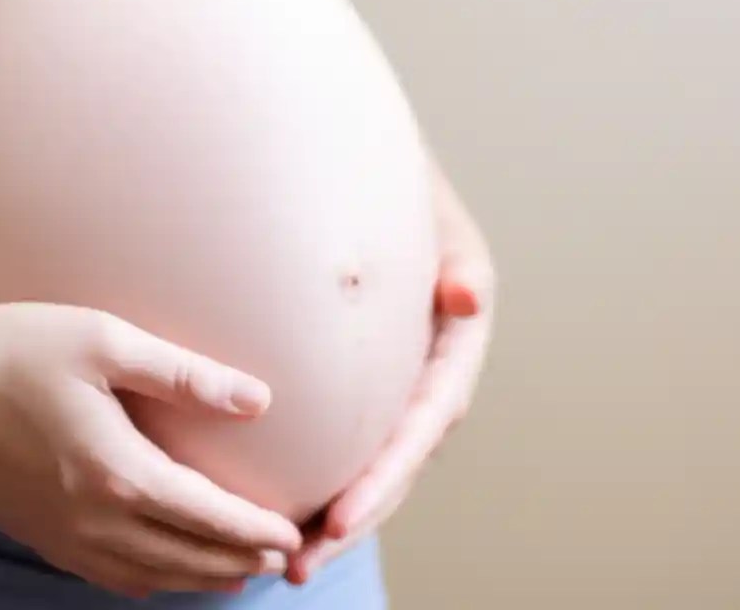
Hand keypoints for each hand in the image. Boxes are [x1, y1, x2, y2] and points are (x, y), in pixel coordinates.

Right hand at [0, 300, 301, 598]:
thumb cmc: (12, 349)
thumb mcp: (103, 341)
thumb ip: (185, 375)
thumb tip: (258, 400)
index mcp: (117, 472)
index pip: (208, 517)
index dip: (255, 531)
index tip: (292, 536)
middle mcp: (93, 519)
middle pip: (185, 558)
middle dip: (238, 561)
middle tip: (280, 557)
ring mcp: (61, 536)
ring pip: (149, 576)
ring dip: (199, 576)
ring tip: (235, 570)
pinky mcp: (36, 536)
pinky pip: (106, 576)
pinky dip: (148, 581)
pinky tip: (160, 572)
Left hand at [285, 161, 495, 583]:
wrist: (366, 175)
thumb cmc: (399, 190)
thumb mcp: (436, 214)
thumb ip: (451, 255)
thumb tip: (468, 295)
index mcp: (457, 342)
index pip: (425, 422)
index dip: (387, 475)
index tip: (341, 516)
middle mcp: (430, 375)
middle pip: (396, 463)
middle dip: (355, 517)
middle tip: (303, 563)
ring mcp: (397, 386)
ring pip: (369, 464)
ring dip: (333, 516)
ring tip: (286, 563)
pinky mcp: (362, 386)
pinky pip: (343, 441)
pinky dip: (314, 481)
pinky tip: (271, 514)